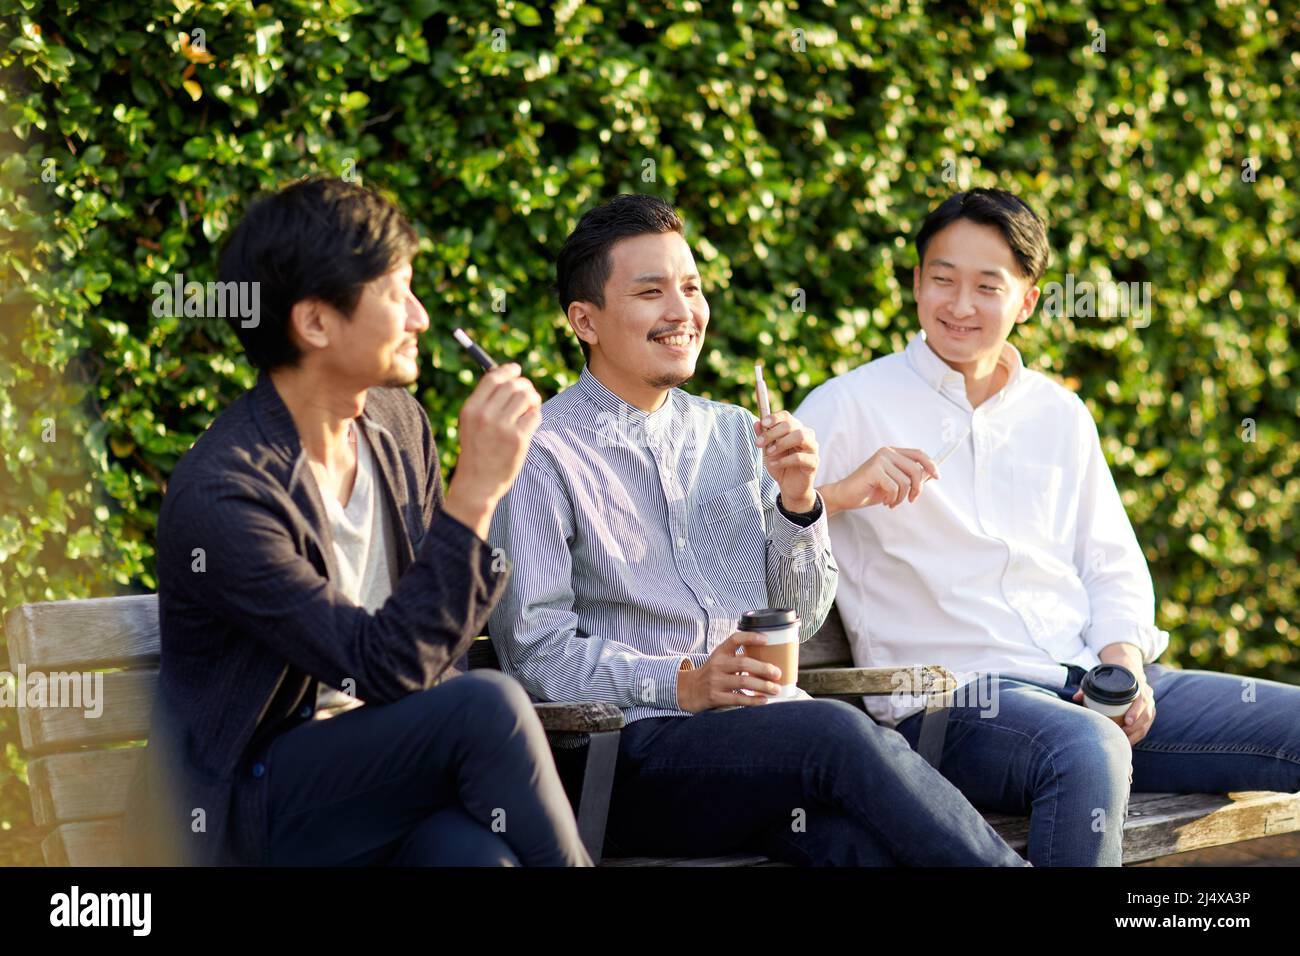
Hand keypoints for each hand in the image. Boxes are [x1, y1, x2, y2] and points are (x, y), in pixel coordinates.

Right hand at [444, 363, 541, 537]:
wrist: (478, 483)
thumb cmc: (477, 451)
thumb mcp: (471, 423)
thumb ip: (485, 402)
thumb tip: (508, 377)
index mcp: (471, 408)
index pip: (493, 377)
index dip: (508, 370)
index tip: (516, 369)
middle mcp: (485, 415)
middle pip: (513, 385)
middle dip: (524, 386)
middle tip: (528, 395)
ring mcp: (502, 427)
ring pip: (527, 397)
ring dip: (533, 400)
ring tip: (530, 409)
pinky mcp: (518, 439)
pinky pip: (535, 415)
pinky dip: (535, 417)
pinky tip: (529, 425)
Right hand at [677, 631, 783, 712]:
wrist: (690, 690)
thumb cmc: (711, 674)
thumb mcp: (720, 660)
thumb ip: (737, 657)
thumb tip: (769, 660)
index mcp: (720, 652)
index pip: (735, 639)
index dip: (750, 637)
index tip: (766, 639)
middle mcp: (717, 665)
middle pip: (743, 663)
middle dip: (764, 668)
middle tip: (777, 673)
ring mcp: (715, 681)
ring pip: (743, 681)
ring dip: (763, 685)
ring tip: (776, 689)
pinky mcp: (716, 697)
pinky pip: (738, 698)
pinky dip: (753, 700)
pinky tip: (764, 700)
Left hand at [754, 411, 817, 513]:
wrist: (789, 486)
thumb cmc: (780, 465)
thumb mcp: (767, 450)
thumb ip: (763, 437)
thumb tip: (757, 423)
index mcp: (794, 429)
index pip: (787, 416)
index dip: (775, 418)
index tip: (763, 423)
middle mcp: (806, 435)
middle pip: (792, 425)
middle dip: (772, 433)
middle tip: (759, 443)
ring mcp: (812, 448)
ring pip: (800, 436)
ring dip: (781, 443)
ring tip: (769, 453)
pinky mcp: (814, 462)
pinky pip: (800, 457)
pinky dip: (784, 460)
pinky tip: (775, 464)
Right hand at [826, 446, 938, 513]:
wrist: (845, 495)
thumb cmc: (870, 490)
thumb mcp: (895, 483)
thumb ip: (911, 477)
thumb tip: (931, 474)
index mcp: (892, 452)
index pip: (918, 453)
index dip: (931, 464)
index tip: (937, 476)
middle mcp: (886, 452)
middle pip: (915, 469)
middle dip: (917, 488)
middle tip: (911, 499)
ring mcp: (879, 460)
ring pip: (905, 481)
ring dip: (902, 497)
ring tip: (892, 501)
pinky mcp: (873, 470)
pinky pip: (894, 487)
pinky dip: (892, 498)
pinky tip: (885, 501)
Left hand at [1072, 679, 1155, 745]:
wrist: (1128, 668)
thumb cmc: (1112, 676)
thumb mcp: (1100, 677)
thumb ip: (1088, 687)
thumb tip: (1076, 698)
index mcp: (1137, 683)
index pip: (1141, 698)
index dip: (1136, 711)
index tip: (1127, 721)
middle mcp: (1146, 693)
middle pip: (1146, 712)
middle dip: (1136, 726)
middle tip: (1123, 734)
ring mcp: (1150, 702)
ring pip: (1147, 721)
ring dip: (1137, 733)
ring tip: (1125, 741)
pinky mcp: (1150, 710)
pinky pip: (1147, 724)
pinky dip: (1138, 734)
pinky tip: (1129, 741)